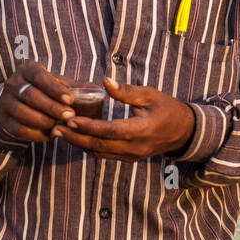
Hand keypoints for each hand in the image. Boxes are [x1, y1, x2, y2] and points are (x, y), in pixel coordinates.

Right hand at [0, 61, 78, 143]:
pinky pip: (19, 129)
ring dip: (44, 121)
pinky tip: (50, 134)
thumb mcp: (58, 84)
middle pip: (30, 95)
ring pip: (22, 113)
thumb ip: (76, 87)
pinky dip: (36, 134)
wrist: (18, 103)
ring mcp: (5, 102)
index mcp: (27, 70)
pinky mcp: (4, 121)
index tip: (70, 99)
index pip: (40, 76)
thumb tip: (99, 90)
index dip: (55, 88)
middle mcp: (13, 83)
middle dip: (51, 107)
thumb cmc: (45, 91)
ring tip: (60, 126)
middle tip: (69, 116)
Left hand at [49, 78, 195, 161]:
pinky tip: (75, 139)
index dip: (89, 127)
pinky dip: (88, 147)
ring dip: (78, 144)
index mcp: (142, 129)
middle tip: (55, 129)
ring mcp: (132, 156)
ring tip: (59, 133)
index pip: (110, 130)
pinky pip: (105, 155)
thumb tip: (104, 81)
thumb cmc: (167, 108)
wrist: (183, 131)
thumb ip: (126, 91)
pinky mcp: (129, 159)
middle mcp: (135, 147)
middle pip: (100, 146)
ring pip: (100, 153)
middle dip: (75, 138)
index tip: (70, 119)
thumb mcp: (149, 95)